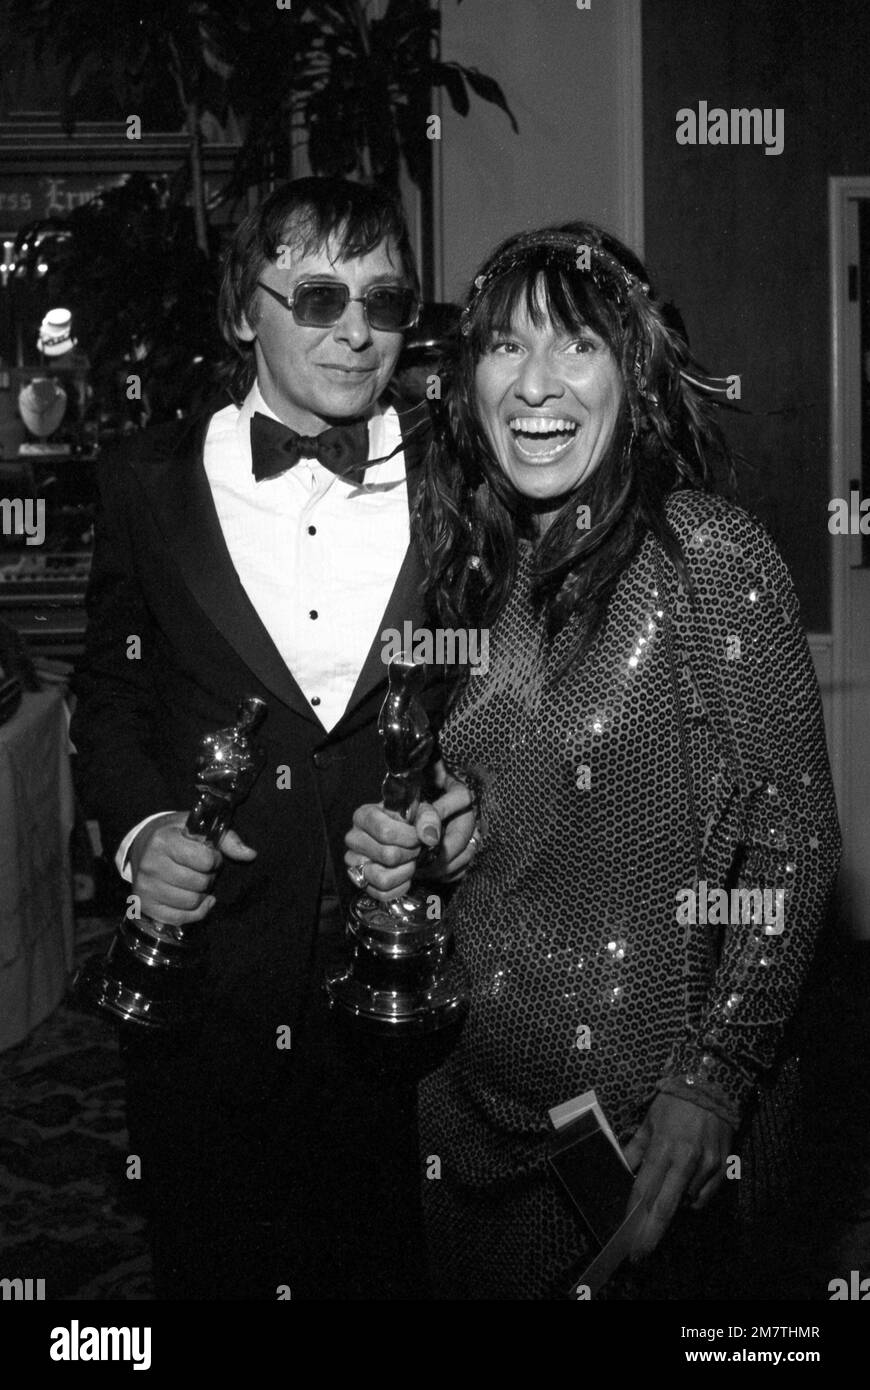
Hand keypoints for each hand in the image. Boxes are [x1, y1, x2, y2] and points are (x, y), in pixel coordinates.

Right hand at [128, 811, 256, 926]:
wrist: (143, 845)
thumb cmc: (177, 836)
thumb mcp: (199, 829)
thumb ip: (226, 839)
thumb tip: (251, 854)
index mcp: (164, 840)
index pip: (204, 860)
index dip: (214, 859)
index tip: (209, 856)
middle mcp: (151, 864)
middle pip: (199, 883)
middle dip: (208, 877)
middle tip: (202, 871)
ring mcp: (146, 887)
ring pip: (191, 902)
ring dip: (201, 895)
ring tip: (196, 882)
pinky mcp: (146, 905)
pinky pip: (180, 918)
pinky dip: (195, 912)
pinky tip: (197, 901)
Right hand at [345, 761, 478, 901]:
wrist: (400, 837)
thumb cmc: (407, 822)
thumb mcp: (420, 812)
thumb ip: (428, 819)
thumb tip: (429, 837)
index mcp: (363, 816)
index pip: (385, 832)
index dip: (409, 837)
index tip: (418, 837)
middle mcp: (353, 839)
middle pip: (387, 855)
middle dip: (410, 854)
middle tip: (416, 849)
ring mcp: (354, 862)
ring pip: (382, 878)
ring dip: (405, 872)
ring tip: (410, 861)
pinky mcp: (360, 882)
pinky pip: (382, 893)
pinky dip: (400, 887)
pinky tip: (405, 874)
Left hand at [621, 1093, 734, 1259]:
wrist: (713, 1085)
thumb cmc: (675, 1101)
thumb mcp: (649, 1120)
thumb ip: (636, 1148)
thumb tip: (625, 1170)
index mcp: (664, 1147)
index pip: (644, 1190)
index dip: (634, 1215)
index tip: (626, 1236)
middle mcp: (686, 1161)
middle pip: (665, 1207)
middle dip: (651, 1234)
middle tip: (640, 1254)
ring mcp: (707, 1166)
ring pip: (686, 1203)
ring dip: (673, 1208)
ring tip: (664, 1200)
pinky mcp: (724, 1167)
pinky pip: (705, 1196)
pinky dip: (693, 1199)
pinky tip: (685, 1191)